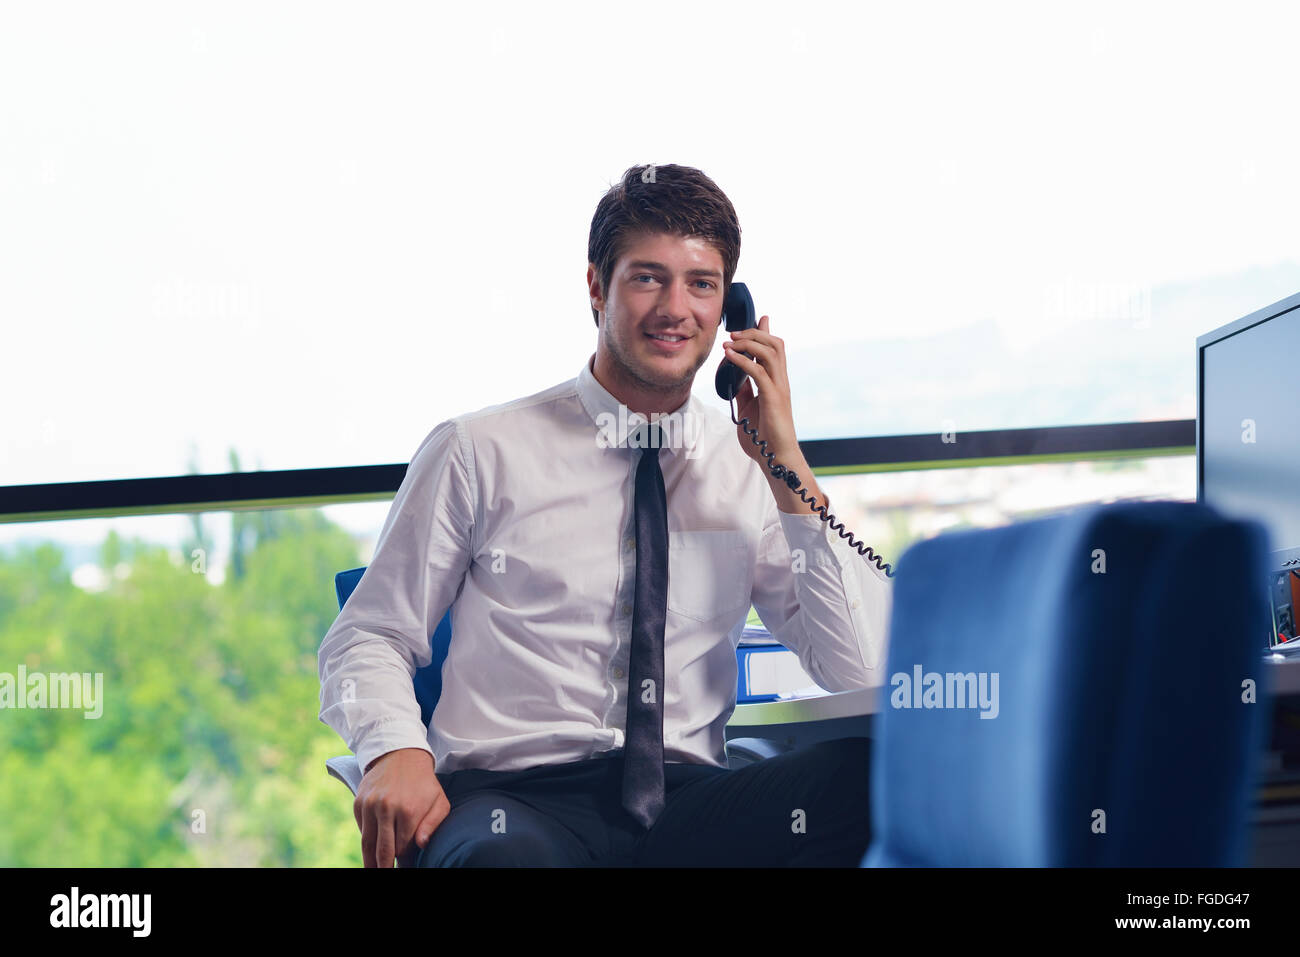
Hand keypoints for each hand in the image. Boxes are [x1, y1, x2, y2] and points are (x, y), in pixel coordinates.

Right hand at [354, 748, 447, 867]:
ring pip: (368, 843)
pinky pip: (362, 830)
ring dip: (370, 861)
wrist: (400, 754)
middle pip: (383, 851)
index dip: (404, 863)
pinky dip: (366, 840)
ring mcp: (370, 805)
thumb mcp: (439, 801)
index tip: (406, 868)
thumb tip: (421, 846)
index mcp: (409, 810)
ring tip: (373, 870)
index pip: (404, 849)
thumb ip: (433, 825)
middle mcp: (387, 808)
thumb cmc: (424, 782)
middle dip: (384, 868)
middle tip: (386, 874)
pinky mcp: (358, 802)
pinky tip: (372, 848)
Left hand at [721, 314, 799, 464]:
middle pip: (775, 344)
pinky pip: (759, 372)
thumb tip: (733, 376)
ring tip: (730, 342)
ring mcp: (779, 388)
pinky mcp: (774, 398)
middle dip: (755, 332)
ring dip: (749, 342)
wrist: (775, 458)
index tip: (756, 317)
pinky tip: (729, 356)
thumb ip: (743, 390)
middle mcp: (781, 381)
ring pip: (771, 352)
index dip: (765, 331)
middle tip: (733, 333)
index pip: (774, 348)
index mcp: (776, 382)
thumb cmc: (763, 436)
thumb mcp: (748, 407)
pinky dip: (743, 360)